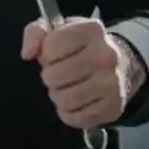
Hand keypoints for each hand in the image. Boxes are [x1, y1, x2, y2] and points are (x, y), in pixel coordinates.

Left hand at [20, 17, 136, 129]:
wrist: (121, 64)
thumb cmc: (80, 46)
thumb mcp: (57, 29)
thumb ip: (35, 33)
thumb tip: (27, 53)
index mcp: (91, 30)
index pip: (50, 48)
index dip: (45, 55)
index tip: (53, 55)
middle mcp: (106, 55)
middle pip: (55, 76)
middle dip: (49, 77)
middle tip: (57, 75)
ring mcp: (112, 83)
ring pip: (65, 100)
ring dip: (57, 96)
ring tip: (64, 88)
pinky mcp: (113, 107)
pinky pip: (76, 119)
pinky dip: (68, 113)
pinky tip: (75, 102)